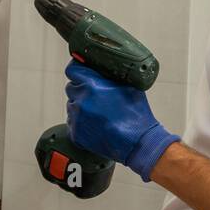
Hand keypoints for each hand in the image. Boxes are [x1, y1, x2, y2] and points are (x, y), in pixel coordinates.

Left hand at [64, 61, 178, 182]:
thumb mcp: (128, 85)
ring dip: (81, 105)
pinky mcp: (76, 134)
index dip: (78, 70)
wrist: (138, 142)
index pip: (73, 70)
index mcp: (91, 85)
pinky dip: (81, 122)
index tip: (82, 72)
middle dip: (81, 88)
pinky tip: (96, 124)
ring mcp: (76, 118)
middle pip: (71, 87)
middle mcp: (81, 100)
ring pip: (72, 105)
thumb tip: (101, 67)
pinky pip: (73, 122)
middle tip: (96, 95)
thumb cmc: (136, 113)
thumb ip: (110, 74)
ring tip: (99, 112)